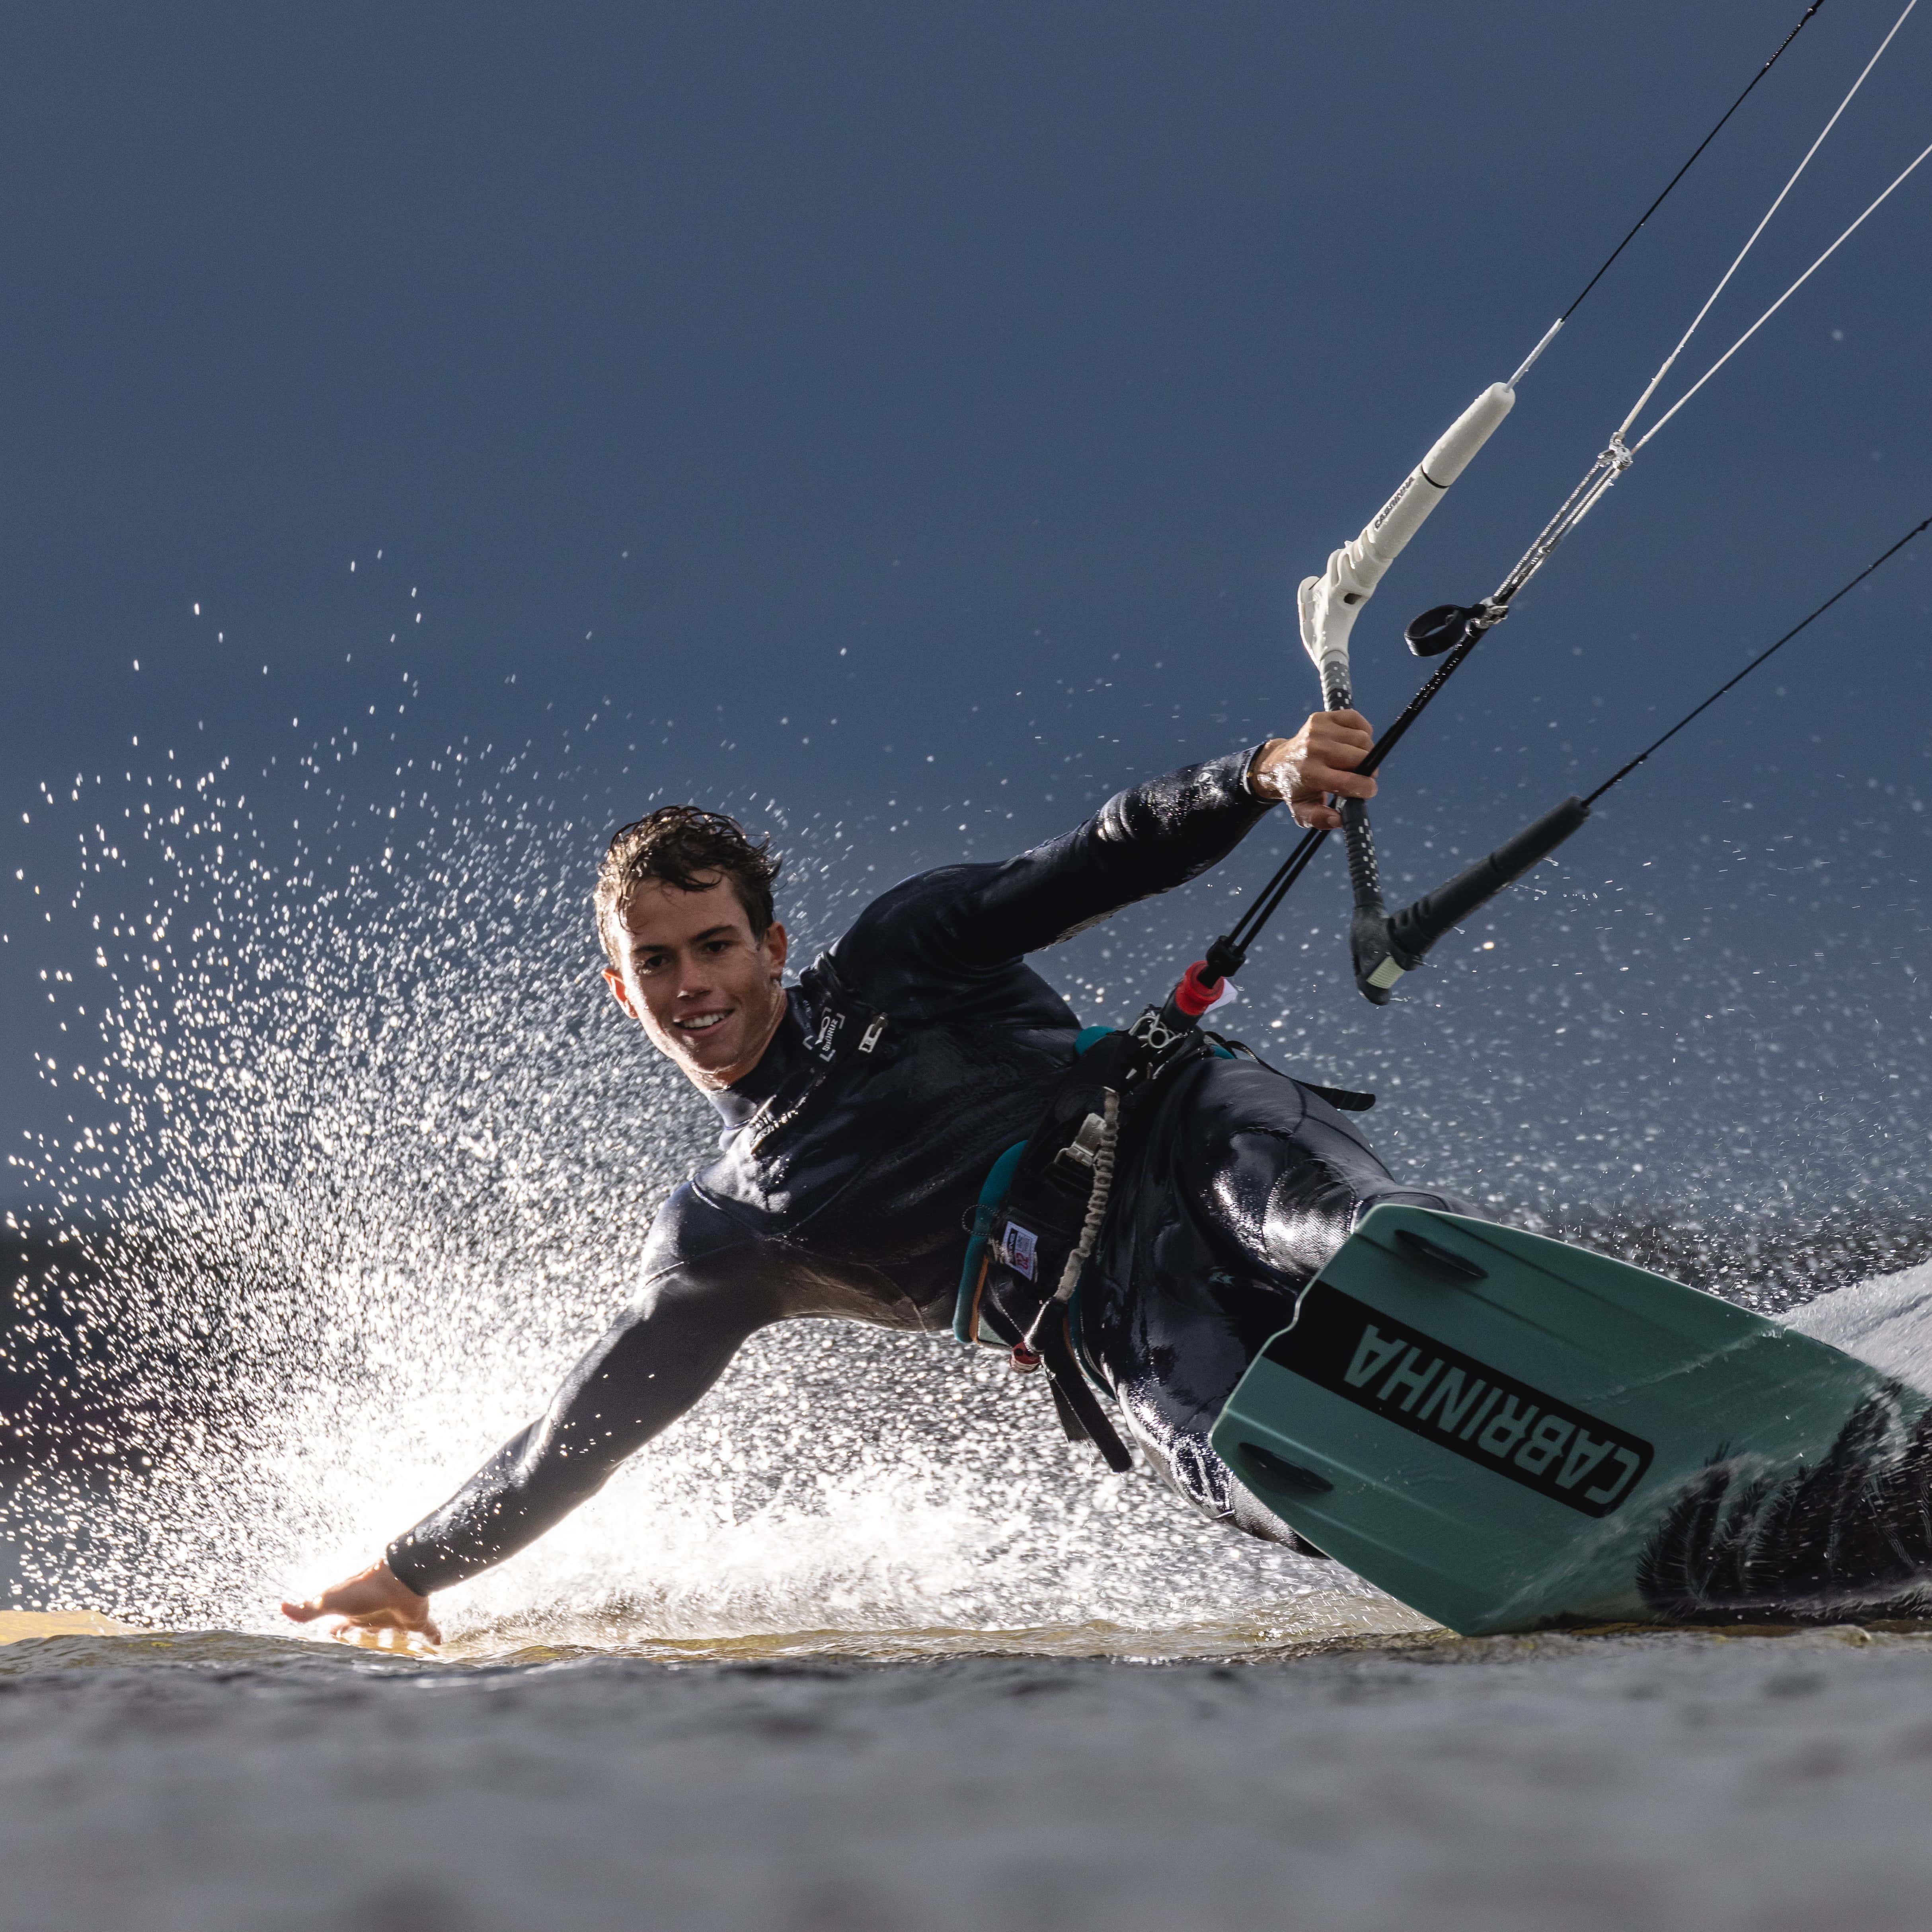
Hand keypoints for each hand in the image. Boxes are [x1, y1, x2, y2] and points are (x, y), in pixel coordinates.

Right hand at [281, 1559, 440, 1645]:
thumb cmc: (363, 1590)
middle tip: (364, 1651)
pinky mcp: (417, 1620)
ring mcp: (397, 1618)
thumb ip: (307, 1609)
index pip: (342, 1625)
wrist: (399, 1579)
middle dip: (366, 1638)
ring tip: (400, 1655)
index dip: (336, 1630)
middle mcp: (376, 1616)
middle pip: (369, 1630)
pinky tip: (438, 1644)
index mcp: (355, 1613)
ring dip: (397, 1641)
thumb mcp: (330, 1600)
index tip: (331, 1634)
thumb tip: (280, 1607)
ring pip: (396, 1633)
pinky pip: (428, 1631)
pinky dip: (433, 1637)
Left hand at [1250, 711, 1376, 828]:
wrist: (1278, 763)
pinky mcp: (1322, 717)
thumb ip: (1319, 819)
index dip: (1366, 788)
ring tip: (1355, 761)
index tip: (1369, 791)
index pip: (1348, 781)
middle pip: (1361, 757)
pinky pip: (1356, 719)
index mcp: (1310, 773)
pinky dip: (1361, 731)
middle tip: (1362, 776)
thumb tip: (1338, 820)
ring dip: (1366, 751)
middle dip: (1368, 770)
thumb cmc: (1296, 789)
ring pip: (1362, 739)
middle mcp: (1314, 749)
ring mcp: (1318, 730)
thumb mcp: (1302, 810)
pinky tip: (1352, 743)